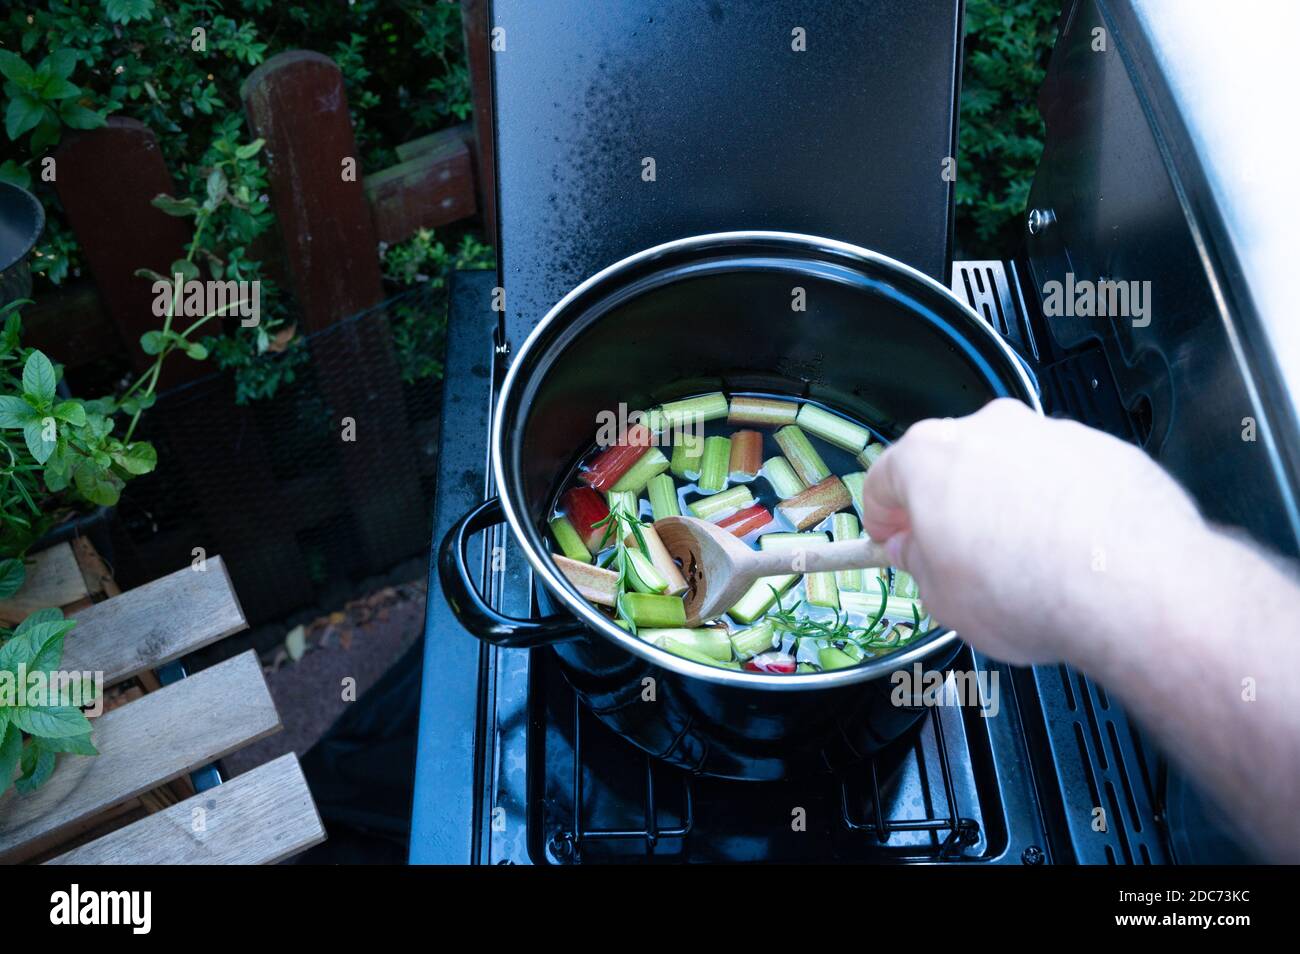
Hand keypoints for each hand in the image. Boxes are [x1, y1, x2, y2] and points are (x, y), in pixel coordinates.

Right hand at [859, 399, 1206, 664]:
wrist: (1133, 588)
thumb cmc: (1032, 591)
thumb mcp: (943, 600)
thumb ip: (919, 565)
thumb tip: (919, 553)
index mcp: (929, 456)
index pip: (883, 480)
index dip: (884, 519)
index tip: (894, 542)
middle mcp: (988, 429)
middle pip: (950, 465)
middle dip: (949, 508)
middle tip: (958, 559)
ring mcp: (1049, 434)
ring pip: (1012, 468)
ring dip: (1008, 505)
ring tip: (1026, 565)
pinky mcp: (1103, 449)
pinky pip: (1065, 476)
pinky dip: (1061, 506)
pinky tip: (1071, 554)